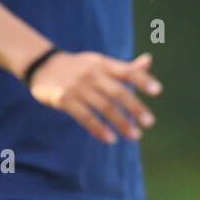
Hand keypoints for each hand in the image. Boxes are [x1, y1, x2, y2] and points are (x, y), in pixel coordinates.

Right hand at [27, 51, 161, 142]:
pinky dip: (98, 128)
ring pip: (104, 107)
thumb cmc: (78, 66)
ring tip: (135, 135)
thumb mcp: (99, 62)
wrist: (42, 64)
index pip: (126, 70)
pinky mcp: (64, 99)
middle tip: (149, 122)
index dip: (142, 79)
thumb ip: (124, 66)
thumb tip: (149, 60)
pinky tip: (110, 138)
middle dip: (134, 107)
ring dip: (120, 122)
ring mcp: (78, 87)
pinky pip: (84, 116)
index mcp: (103, 64)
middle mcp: (92, 74)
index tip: (157, 91)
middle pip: (117, 91)